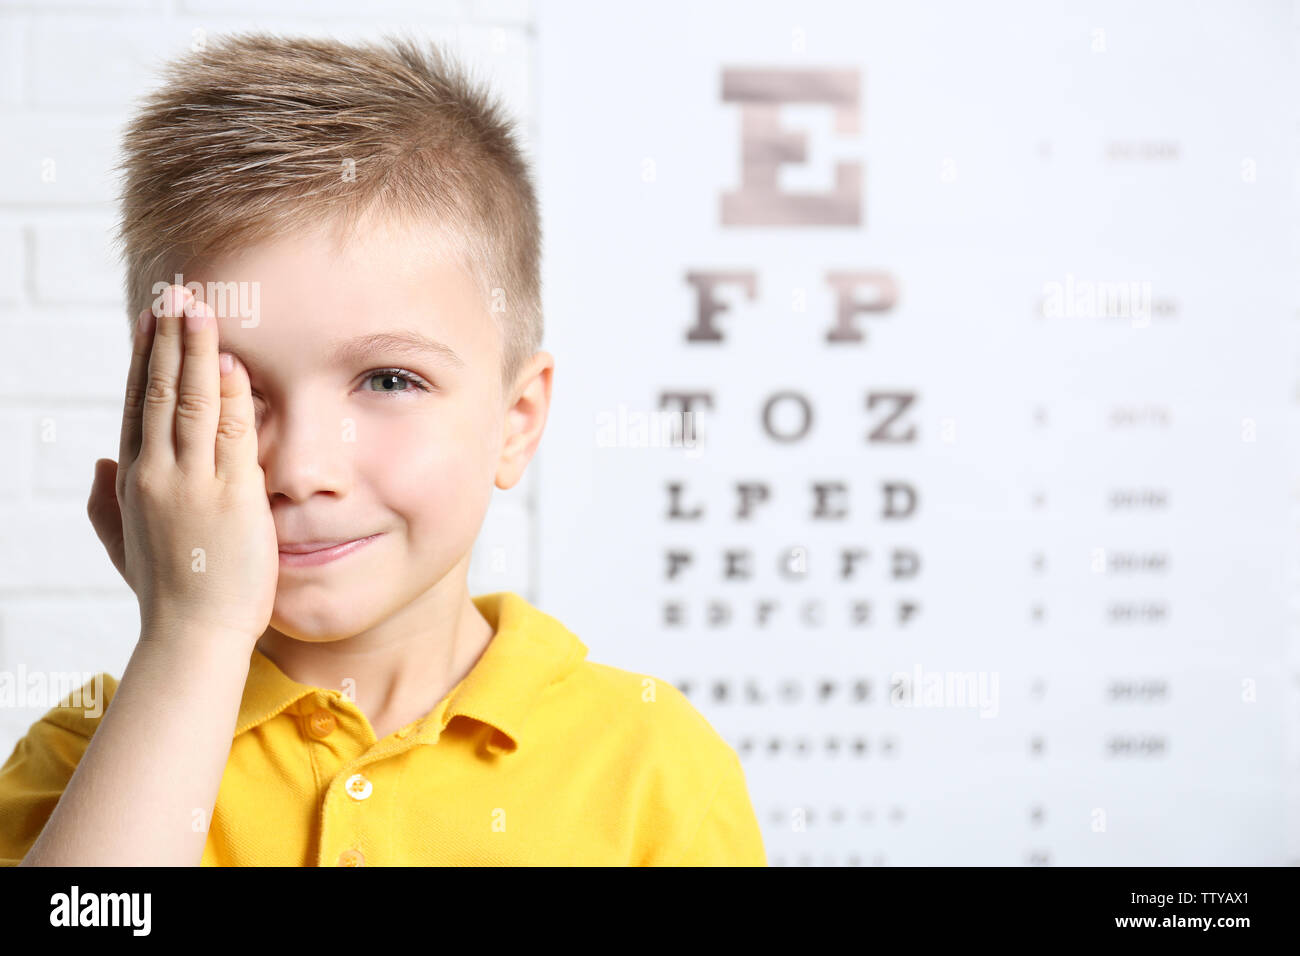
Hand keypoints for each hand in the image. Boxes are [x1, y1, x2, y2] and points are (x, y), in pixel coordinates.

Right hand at [89, 285, 277, 644]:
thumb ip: (106, 503)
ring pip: (189, 402)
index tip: (151, 320)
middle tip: (176, 291)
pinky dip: (228, 395)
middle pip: (159, 391)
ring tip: (199, 307)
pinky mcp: (231, 496)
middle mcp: (157, 473)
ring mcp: (192, 483)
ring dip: (196, 350)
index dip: (145, 358)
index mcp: (135, 480)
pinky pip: (228, 434)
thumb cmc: (166, 595)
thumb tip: (98, 463)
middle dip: (168, 338)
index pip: (137, 405)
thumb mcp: (124, 545)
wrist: (192, 636)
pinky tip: (229, 361)